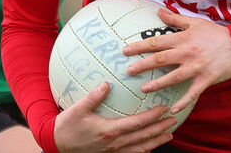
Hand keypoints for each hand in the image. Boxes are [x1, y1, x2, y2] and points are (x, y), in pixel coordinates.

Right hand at [53, 81, 174, 152]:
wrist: (57, 145)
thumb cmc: (66, 126)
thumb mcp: (77, 109)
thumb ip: (93, 97)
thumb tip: (106, 84)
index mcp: (109, 130)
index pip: (137, 123)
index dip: (152, 116)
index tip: (164, 108)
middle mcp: (114, 143)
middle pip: (143, 136)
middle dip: (161, 129)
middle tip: (173, 119)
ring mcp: (113, 151)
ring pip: (141, 148)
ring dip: (157, 141)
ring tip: (170, 134)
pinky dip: (144, 150)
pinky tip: (151, 146)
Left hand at [122, 7, 230, 114]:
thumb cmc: (217, 33)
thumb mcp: (196, 22)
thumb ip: (176, 19)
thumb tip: (159, 12)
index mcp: (183, 38)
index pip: (157, 42)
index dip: (140, 46)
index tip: (125, 50)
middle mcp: (187, 53)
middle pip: (161, 59)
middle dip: (143, 65)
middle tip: (128, 71)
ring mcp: (197, 67)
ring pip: (173, 77)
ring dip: (158, 84)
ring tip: (144, 89)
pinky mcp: (206, 79)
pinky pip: (193, 92)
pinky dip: (183, 102)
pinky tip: (173, 110)